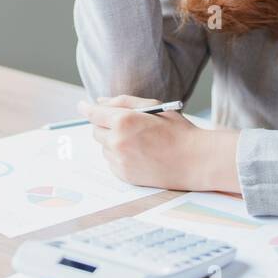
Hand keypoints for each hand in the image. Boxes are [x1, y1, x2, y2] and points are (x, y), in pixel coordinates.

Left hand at [76, 95, 241, 192]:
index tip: (82, 106)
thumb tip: (99, 102)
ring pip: (104, 147)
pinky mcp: (124, 176)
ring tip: (138, 141)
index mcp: (124, 120)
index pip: (94, 113)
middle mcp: (118, 141)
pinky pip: (112, 162)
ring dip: (113, 141)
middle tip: (123, 124)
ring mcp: (120, 161)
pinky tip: (140, 154)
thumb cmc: (177, 131)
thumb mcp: (153, 107)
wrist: (195, 161)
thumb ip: (123, 102)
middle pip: (96, 130)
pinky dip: (119, 156)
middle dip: (104, 125)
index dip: (86, 108)